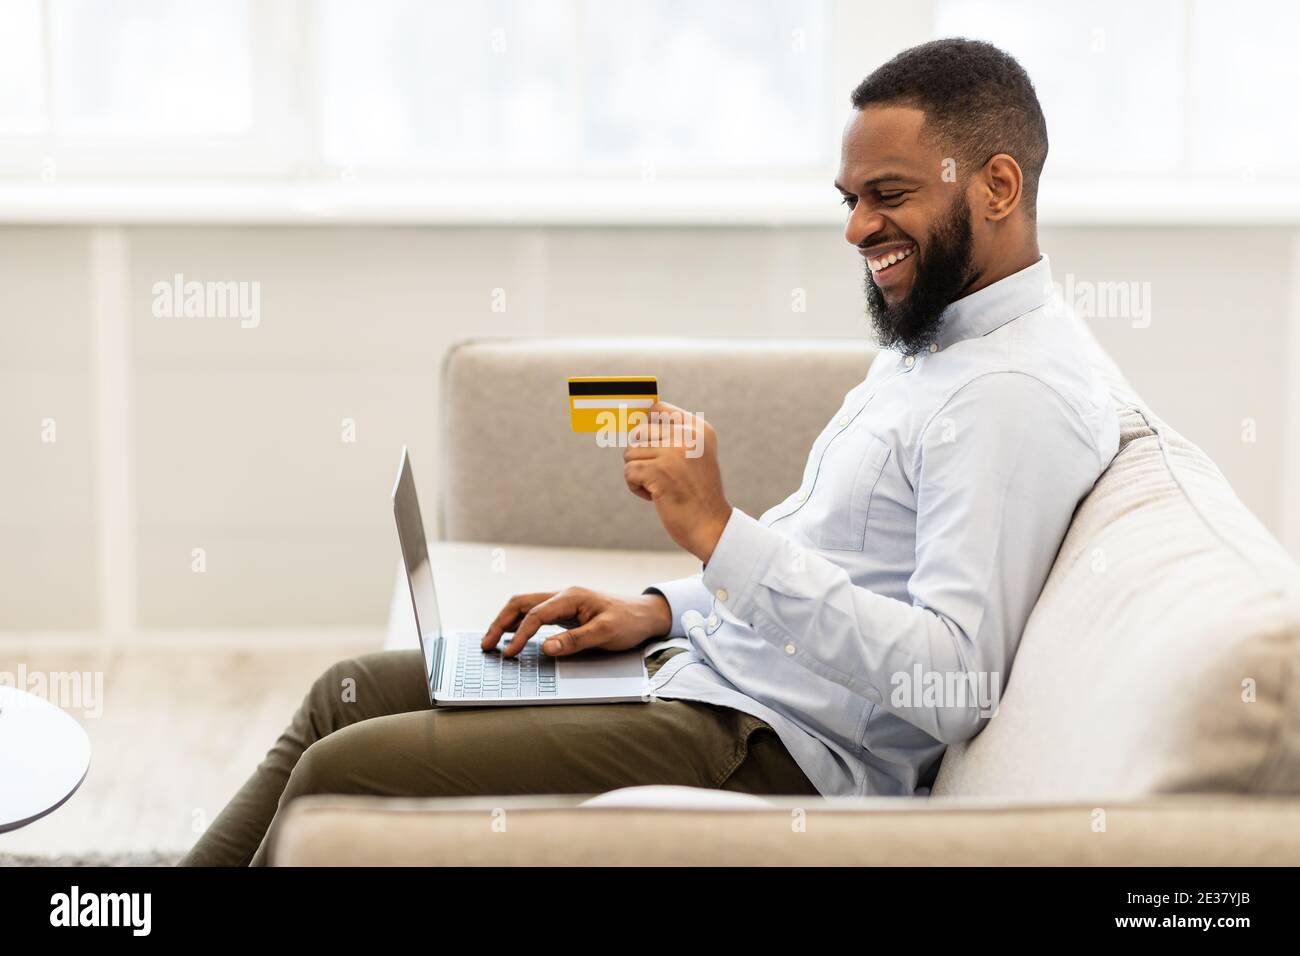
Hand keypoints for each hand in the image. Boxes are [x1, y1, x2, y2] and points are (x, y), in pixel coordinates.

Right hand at [480, 588, 672, 657]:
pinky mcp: (566, 612)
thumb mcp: (604, 633)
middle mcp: (563, 596)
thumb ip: (574, 641)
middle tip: (486, 644)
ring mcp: (563, 602)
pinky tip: (514, 636)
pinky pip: (535, 614)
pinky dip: (520, 624)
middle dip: (500, 623)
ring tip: (492, 641)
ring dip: (507, 622)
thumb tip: (545, 647)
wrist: (646, 615)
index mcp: (570, 597)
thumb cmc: (629, 622)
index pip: (535, 614)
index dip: (518, 635)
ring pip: (526, 606)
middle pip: (521, 603)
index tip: (508, 653)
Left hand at [623, 401, 731, 561]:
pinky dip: (637, 488)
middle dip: (641, 456)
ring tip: (661, 486)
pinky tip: (657, 497)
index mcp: (698, 428)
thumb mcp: (695, 456)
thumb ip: (672, 436)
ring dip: (639, 474)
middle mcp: (686, 435)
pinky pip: (629, 472)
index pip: (658, 409)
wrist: (711, 526)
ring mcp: (672, 453)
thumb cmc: (697, 493)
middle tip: (660, 475)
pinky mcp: (658, 471)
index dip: (646, 426)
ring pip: (630, 453)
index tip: (649, 445)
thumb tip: (635, 424)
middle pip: (639, 432)